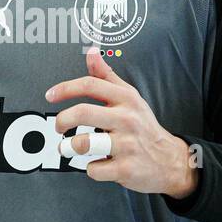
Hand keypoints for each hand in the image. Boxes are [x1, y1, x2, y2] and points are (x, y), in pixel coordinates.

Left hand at [46, 46, 198, 196]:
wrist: (170, 160)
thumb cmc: (143, 126)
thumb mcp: (130, 97)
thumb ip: (107, 76)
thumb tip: (91, 52)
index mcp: (126, 99)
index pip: (90, 85)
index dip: (65, 88)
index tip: (50, 95)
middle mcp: (127, 119)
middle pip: (82, 113)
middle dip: (62, 120)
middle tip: (58, 127)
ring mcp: (127, 145)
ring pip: (84, 143)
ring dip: (69, 147)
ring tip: (68, 148)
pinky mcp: (125, 168)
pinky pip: (94, 169)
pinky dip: (90, 169)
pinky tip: (98, 164)